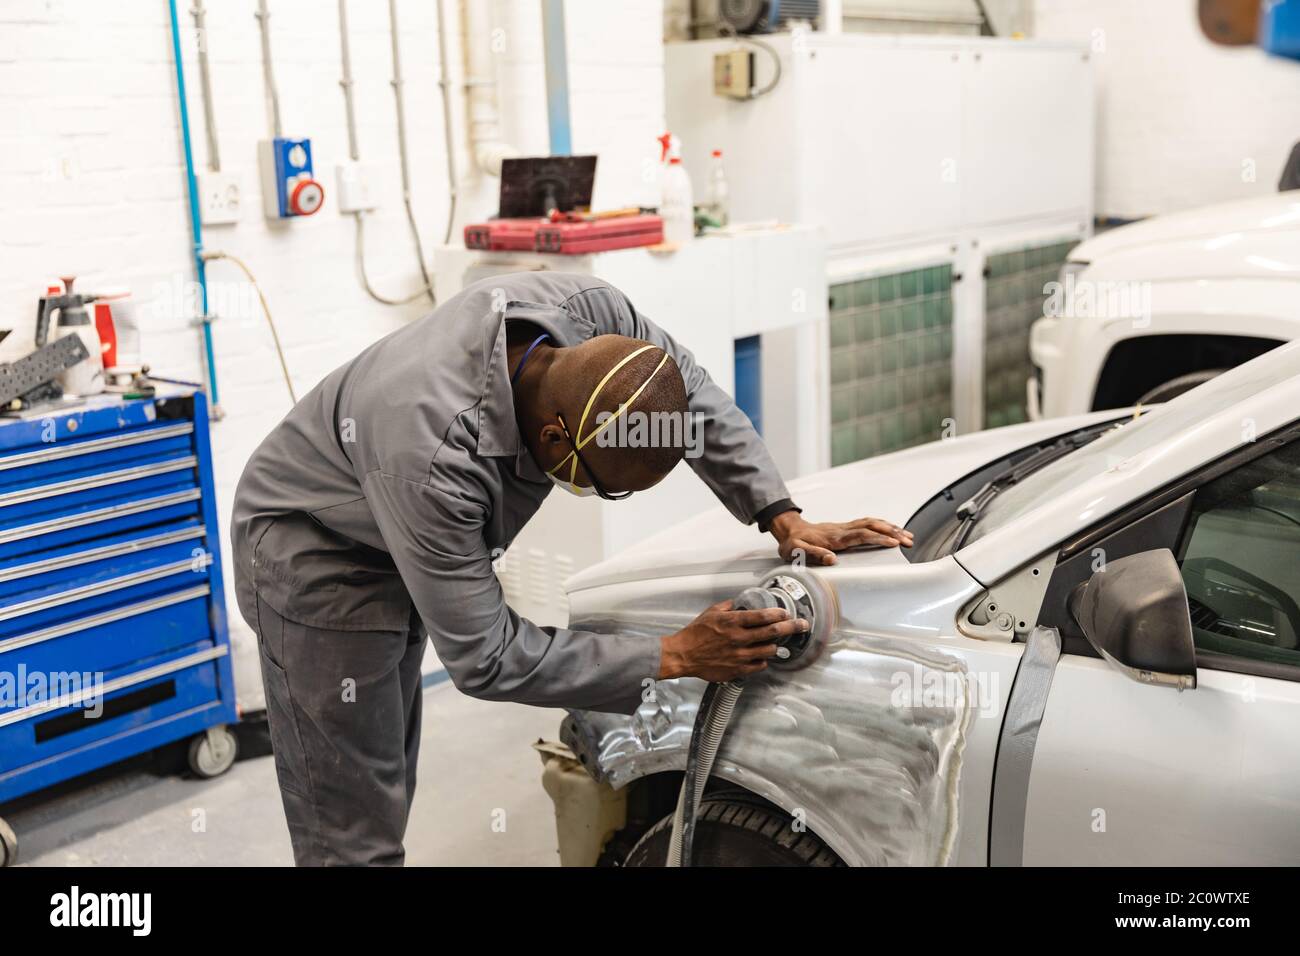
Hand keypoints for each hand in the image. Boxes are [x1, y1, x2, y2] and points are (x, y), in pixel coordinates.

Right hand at [658, 599, 808, 681]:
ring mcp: (739, 656)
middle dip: (791, 628)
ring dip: (775, 645)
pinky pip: (759, 666)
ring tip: (777, 643)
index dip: (779, 614)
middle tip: (802, 625)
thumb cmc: (695, 633)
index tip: (786, 613)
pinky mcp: (737, 670)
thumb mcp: (710, 612)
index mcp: (732, 622)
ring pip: (769, 651)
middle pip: (772, 633)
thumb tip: (739, 602)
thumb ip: (728, 606)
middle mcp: (738, 638)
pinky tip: (760, 656)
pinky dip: (763, 660)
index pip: (763, 616)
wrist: (683, 655)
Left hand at [769, 511, 912, 565]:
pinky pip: (867, 524)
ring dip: (891, 527)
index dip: (877, 538)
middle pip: (871, 526)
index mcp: (833, 538)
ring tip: (908, 536)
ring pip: (872, 523)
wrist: (790, 530)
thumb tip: (832, 560)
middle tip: (909, 540)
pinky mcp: (846, 527)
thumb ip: (813, 555)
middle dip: (892, 532)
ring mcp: (845, 527)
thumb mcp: (796, 552)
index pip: (860, 536)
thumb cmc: (793, 545)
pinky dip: (882, 525)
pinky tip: (893, 530)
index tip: (894, 542)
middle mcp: (842, 529)